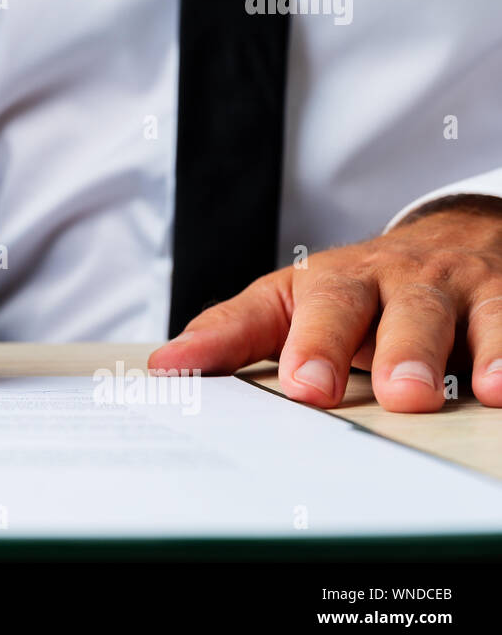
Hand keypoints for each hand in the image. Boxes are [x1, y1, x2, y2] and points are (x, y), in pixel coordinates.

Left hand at [149, 196, 501, 411]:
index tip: (298, 385)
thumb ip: (231, 334)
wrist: (441, 241)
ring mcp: (452, 289)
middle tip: (373, 392)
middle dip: (378, 349)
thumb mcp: (287, 303)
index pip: (312, 309)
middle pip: (384, 308)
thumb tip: (165, 366)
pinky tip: (501, 387)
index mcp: (331, 282)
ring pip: (455, 314)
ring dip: (454, 351)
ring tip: (455, 392)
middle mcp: (393, 280)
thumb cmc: (351, 292)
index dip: (306, 345)